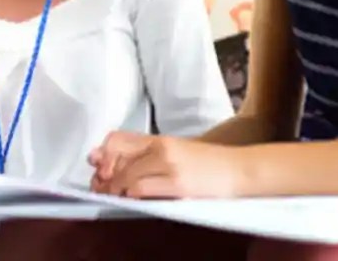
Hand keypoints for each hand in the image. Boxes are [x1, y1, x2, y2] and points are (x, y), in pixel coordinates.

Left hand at [88, 131, 244, 198]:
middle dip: (103, 174)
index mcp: (160, 139)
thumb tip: (117, 166)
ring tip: (111, 195)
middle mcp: (162, 148)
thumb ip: (150, 156)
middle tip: (99, 186)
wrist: (239, 170)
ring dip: (114, 187)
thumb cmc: (209, 164)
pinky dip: (130, 194)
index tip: (97, 166)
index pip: (118, 139)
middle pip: (118, 156)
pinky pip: (142, 187)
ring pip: (127, 174)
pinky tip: (129, 198)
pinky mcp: (178, 183)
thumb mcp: (177, 152)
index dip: (103, 153)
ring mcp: (169, 165)